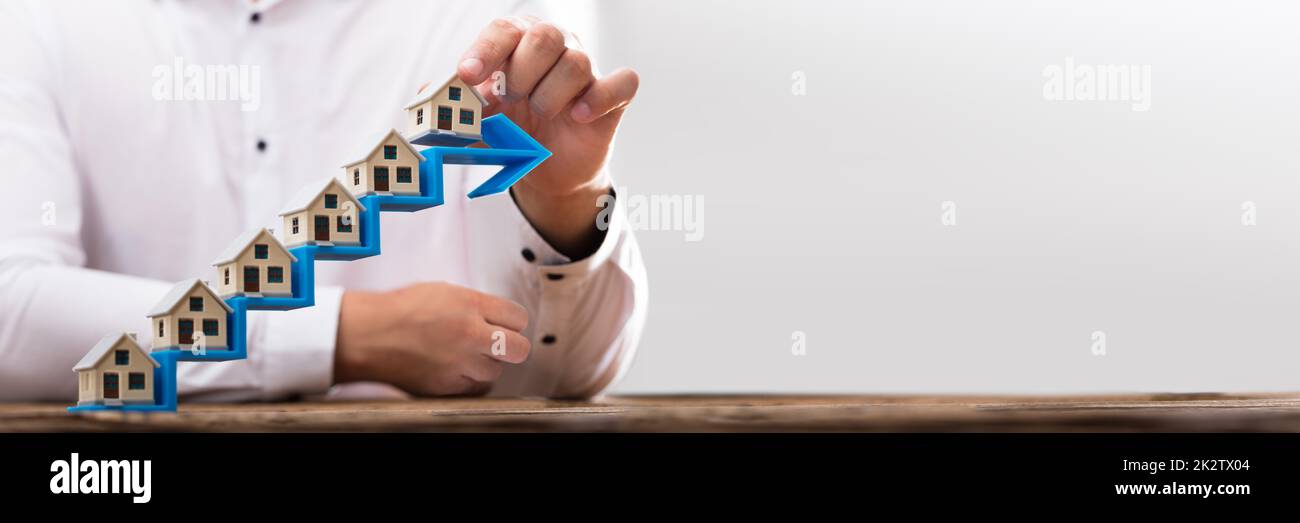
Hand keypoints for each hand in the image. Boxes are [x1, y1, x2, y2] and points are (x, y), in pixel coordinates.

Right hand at [334, 282, 530, 395]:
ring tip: (466, 356)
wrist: (367, 335)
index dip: (513, 322)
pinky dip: (469, 381)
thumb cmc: (400, 311)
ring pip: (496, 371)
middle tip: (498, 345)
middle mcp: (470, 334)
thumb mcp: (443, 292)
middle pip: (519, 349)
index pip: (519, 317)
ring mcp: (459, 362)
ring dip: (486, 365)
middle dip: (512, 347)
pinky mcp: (447, 385)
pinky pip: (475, 388)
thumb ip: (475, 305)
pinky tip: (456, 370)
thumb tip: (497, 318)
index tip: (506, 325)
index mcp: (470, 305)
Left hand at [453, 16, 638, 256]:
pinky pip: (623, 83)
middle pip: (546, 35)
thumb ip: (454, 108)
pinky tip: (579, 115)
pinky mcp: (613, 98)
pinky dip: (601, 97)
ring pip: (577, 62)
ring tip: (541, 114)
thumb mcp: (477, 124)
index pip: (504, 31)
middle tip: (514, 98)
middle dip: (523, 71)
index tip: (467, 76)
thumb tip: (424, 95)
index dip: (485, 51)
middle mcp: (556, 49)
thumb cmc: (512, 133)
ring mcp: (588, 71)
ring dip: (551, 94)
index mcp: (519, 45)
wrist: (546, 172)